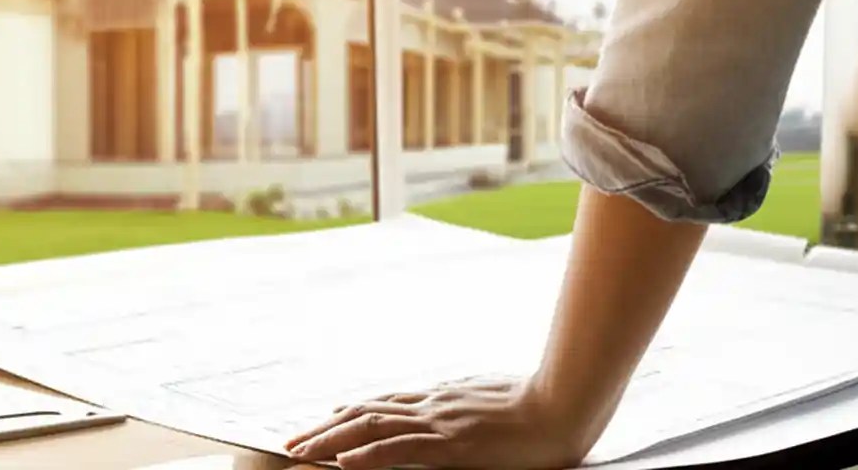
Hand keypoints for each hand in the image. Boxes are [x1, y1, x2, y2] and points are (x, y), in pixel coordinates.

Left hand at [283, 376, 587, 469]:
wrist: (564, 402)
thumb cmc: (541, 400)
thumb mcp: (495, 395)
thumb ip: (469, 401)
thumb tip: (457, 404)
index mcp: (445, 396)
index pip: (389, 402)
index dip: (355, 410)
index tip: (328, 416)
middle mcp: (434, 404)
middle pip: (368, 411)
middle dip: (327, 427)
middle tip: (292, 439)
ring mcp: (441, 423)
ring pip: (372, 427)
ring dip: (331, 440)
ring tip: (299, 450)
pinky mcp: (452, 444)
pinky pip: (400, 449)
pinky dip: (368, 454)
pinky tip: (343, 462)